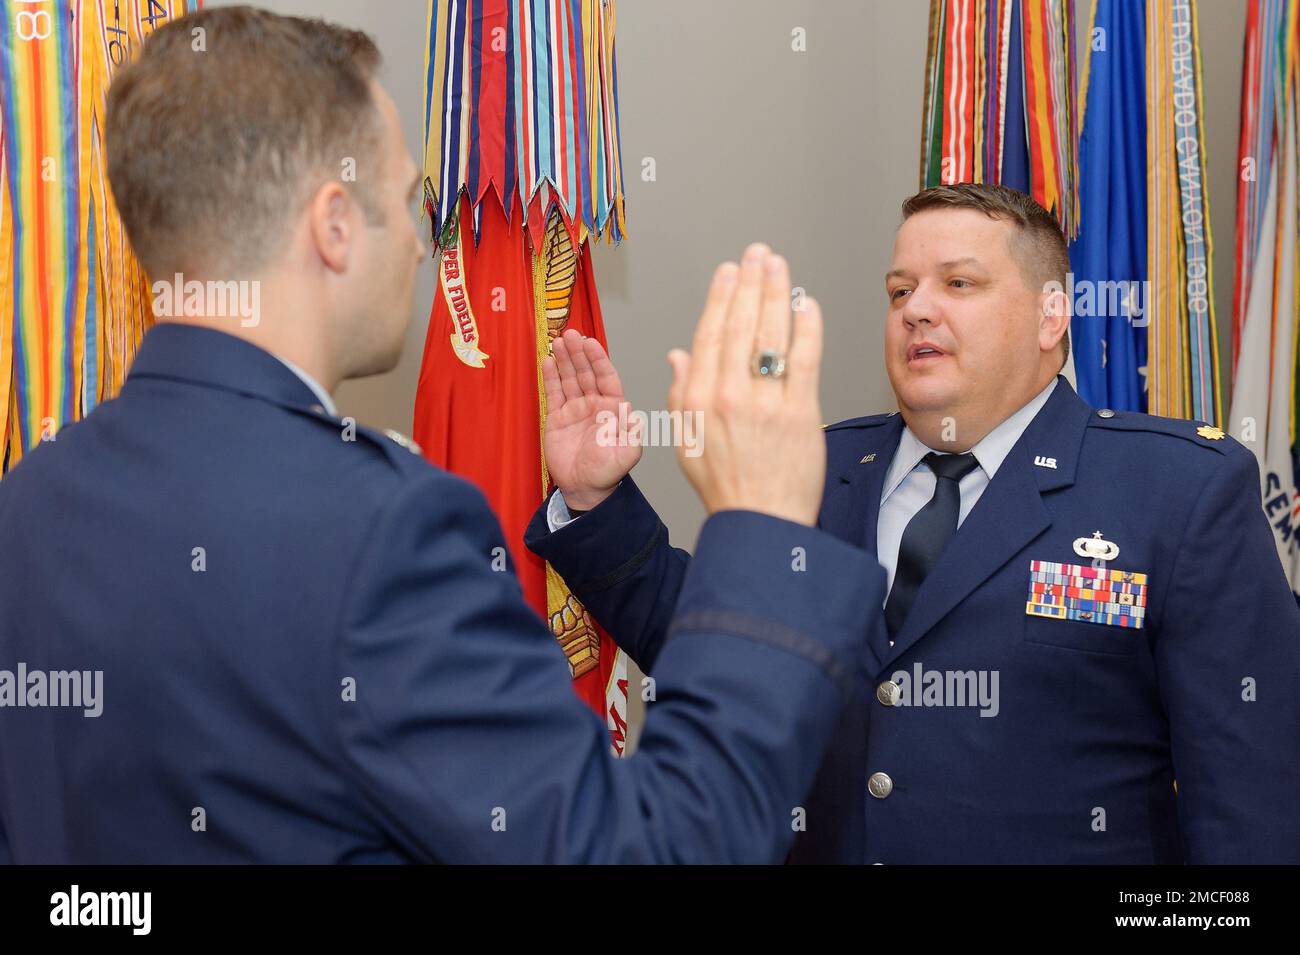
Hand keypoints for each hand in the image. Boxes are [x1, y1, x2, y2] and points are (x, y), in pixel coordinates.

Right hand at [542, 329, 642, 510]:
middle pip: (586, 372)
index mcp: (613, 408)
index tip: (590, 343)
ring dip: (564, 359)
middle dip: (579, 353)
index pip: (606, 377)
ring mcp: (575, 409)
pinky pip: (553, 393)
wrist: (585, 489)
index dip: (598, 359)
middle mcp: (594, 404)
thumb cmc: (608, 472)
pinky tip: (547, 360)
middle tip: (570, 334)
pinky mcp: (557, 418)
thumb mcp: (627, 454)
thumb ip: (631, 433)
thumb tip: (631, 410)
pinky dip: (550, 376)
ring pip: (569, 378)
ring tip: (557, 341)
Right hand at [667, 244, 825, 526]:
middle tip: (757, 254)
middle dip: (749, 282)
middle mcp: (730, 396)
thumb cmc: (726, 488)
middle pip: (740, 325)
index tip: (728, 272)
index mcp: (699, 400)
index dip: (720, 296)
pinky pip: (804, 359)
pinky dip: (806, 327)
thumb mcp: (686, 442)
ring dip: (776, 292)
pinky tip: (807, 303)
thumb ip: (681, 393)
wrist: (761, 524)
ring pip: (770, 335)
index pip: (710, 334)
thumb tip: (679, 353)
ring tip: (778, 265)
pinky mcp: (800, 413)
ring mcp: (766, 403)